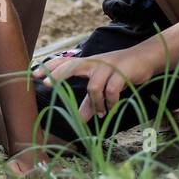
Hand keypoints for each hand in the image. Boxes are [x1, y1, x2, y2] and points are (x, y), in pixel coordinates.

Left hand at [36, 47, 156, 122]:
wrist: (143, 58)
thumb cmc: (118, 71)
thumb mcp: (102, 86)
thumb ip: (90, 101)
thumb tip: (81, 119)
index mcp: (87, 64)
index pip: (65, 62)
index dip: (50, 68)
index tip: (35, 75)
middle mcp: (95, 63)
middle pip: (72, 66)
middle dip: (58, 74)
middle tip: (47, 85)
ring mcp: (108, 67)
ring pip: (93, 87)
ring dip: (96, 104)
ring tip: (101, 113)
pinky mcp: (121, 73)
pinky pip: (111, 91)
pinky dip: (110, 103)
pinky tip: (111, 108)